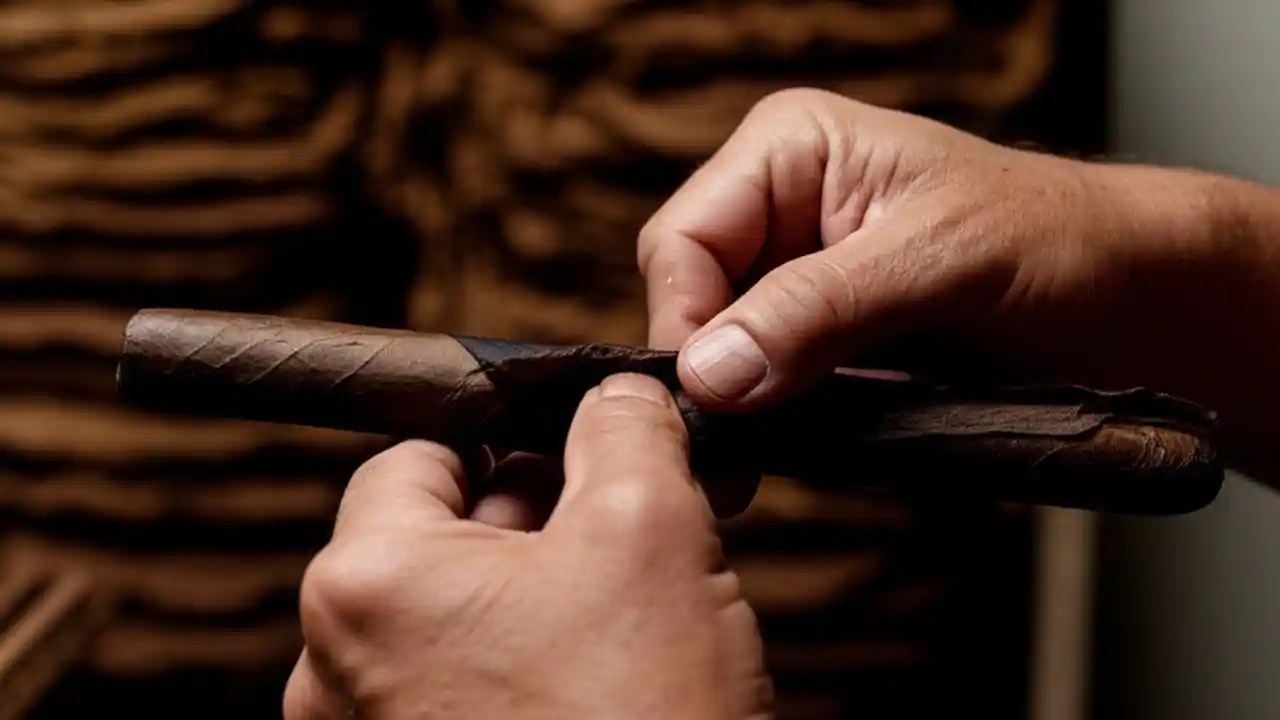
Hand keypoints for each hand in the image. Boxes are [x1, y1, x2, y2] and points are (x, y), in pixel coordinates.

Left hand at [283, 373, 770, 719]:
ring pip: (460, 613)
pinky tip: (607, 665)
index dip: (507, 429)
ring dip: (541, 585)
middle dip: (537, 510)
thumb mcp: (651, 532)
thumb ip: (623, 430)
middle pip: (439, 533)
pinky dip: (528, 656)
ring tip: (632, 595)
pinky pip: (464, 684)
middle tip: (626, 513)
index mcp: (367, 585)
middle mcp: (339, 668)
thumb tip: (615, 396)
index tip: (571, 438)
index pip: (418, 452)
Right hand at [640, 88, 1279, 476]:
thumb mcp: (938, 260)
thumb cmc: (1059, 241)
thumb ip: (818, 308)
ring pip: (720, 354)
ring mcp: (798, 282)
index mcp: (789, 151)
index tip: (715, 398)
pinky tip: (793, 447)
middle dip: (712, 371)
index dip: (687, 321)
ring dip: (741, 407)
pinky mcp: (821, 343)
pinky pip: (764, 388)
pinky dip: (772, 423)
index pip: (681, 240)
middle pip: (689, 301)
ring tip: (765, 457)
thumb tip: (711, 369)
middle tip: (737, 447)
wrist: (1135, 303)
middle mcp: (779, 211)